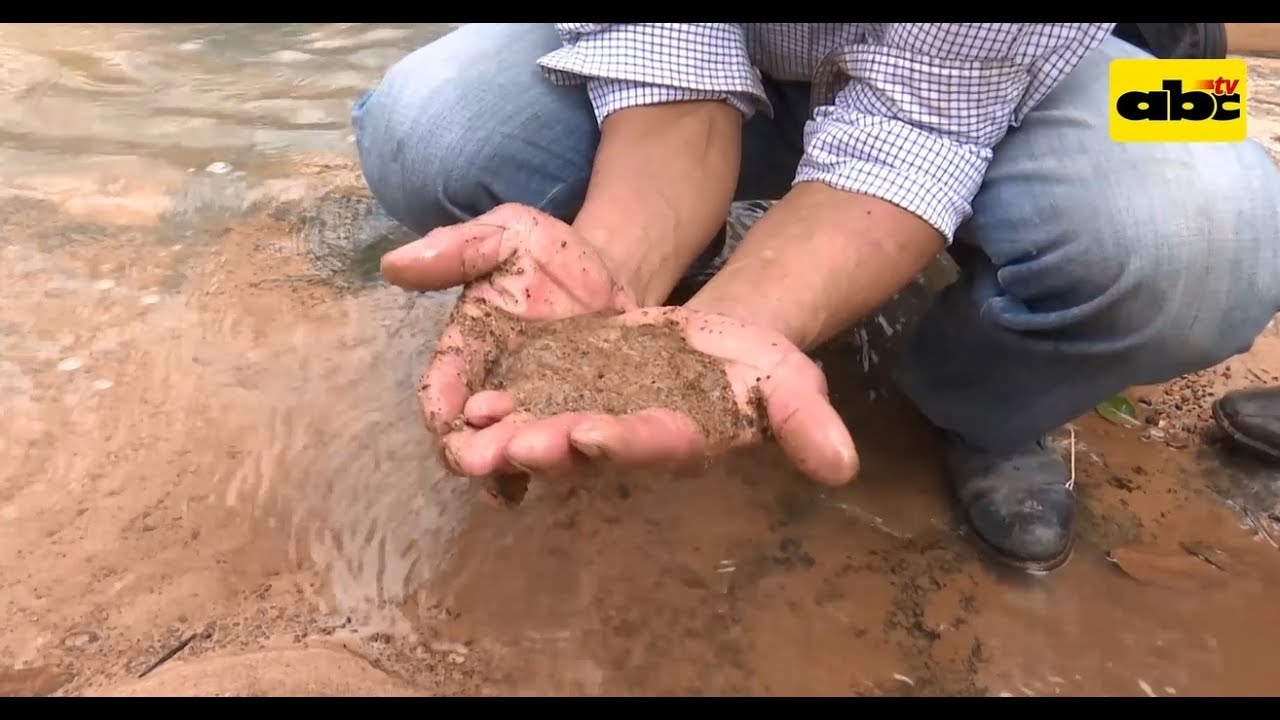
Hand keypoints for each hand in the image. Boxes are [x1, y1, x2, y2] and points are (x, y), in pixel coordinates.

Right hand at [380, 203, 636, 433]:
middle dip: (485, 450)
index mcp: (465, 359)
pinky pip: (586, 450)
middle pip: (481, 440)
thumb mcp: (506, 236)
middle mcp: (499, 400)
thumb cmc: (550, 256)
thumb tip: (393, 264)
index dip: (443, 407)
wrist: (616, 271)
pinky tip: (591, 451)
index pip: (441, 394)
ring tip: (544, 451)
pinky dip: (584, 455)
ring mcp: (546, 417)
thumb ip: (456, 251)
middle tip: (496, 455)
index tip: (456, 413)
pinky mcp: (592, 424)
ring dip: (536, 458)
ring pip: (533, 454)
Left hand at [446, 306, 858, 486]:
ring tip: (478, 432)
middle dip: (550, 450)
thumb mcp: (788, 380)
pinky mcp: (570, 391)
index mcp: (682, 439)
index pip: (652, 445)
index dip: (625, 443)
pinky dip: (507, 403)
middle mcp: (630, 439)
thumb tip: (844, 468)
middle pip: (586, 448)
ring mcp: (596, 417)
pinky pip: (534, 401)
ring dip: (513, 438)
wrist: (720, 339)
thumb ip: (809, 421)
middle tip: (509, 446)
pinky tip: (476, 400)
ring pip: (550, 432)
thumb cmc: (757, 364)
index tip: (592, 433)